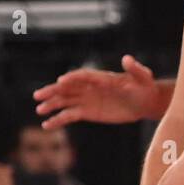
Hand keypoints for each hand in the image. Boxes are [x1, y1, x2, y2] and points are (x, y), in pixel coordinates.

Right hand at [34, 57, 161, 127]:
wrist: (145, 102)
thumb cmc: (145, 87)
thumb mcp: (143, 77)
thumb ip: (134, 69)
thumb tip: (127, 58)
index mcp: (101, 77)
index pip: (83, 76)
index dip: (72, 78)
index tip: (61, 81)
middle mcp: (90, 87)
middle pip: (68, 87)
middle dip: (53, 90)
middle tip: (38, 95)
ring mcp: (87, 99)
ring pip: (65, 101)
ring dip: (52, 105)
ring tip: (39, 110)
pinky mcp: (88, 112)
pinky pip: (70, 115)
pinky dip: (58, 119)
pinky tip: (47, 125)